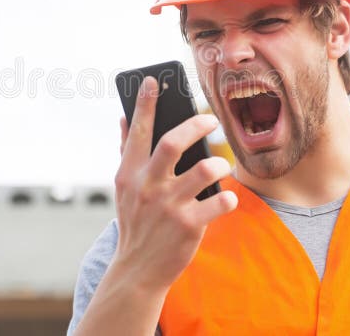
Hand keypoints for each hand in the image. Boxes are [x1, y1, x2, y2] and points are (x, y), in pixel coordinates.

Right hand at [112, 76, 237, 292]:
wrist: (137, 269)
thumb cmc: (135, 221)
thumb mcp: (123, 187)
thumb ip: (126, 152)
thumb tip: (123, 117)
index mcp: (130, 173)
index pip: (139, 131)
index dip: (146, 104)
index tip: (155, 80)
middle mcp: (147, 186)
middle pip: (172, 143)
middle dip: (195, 124)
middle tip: (211, 119)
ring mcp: (168, 206)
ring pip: (202, 170)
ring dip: (218, 162)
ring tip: (221, 164)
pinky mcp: (188, 226)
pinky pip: (218, 202)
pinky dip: (226, 197)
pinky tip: (226, 197)